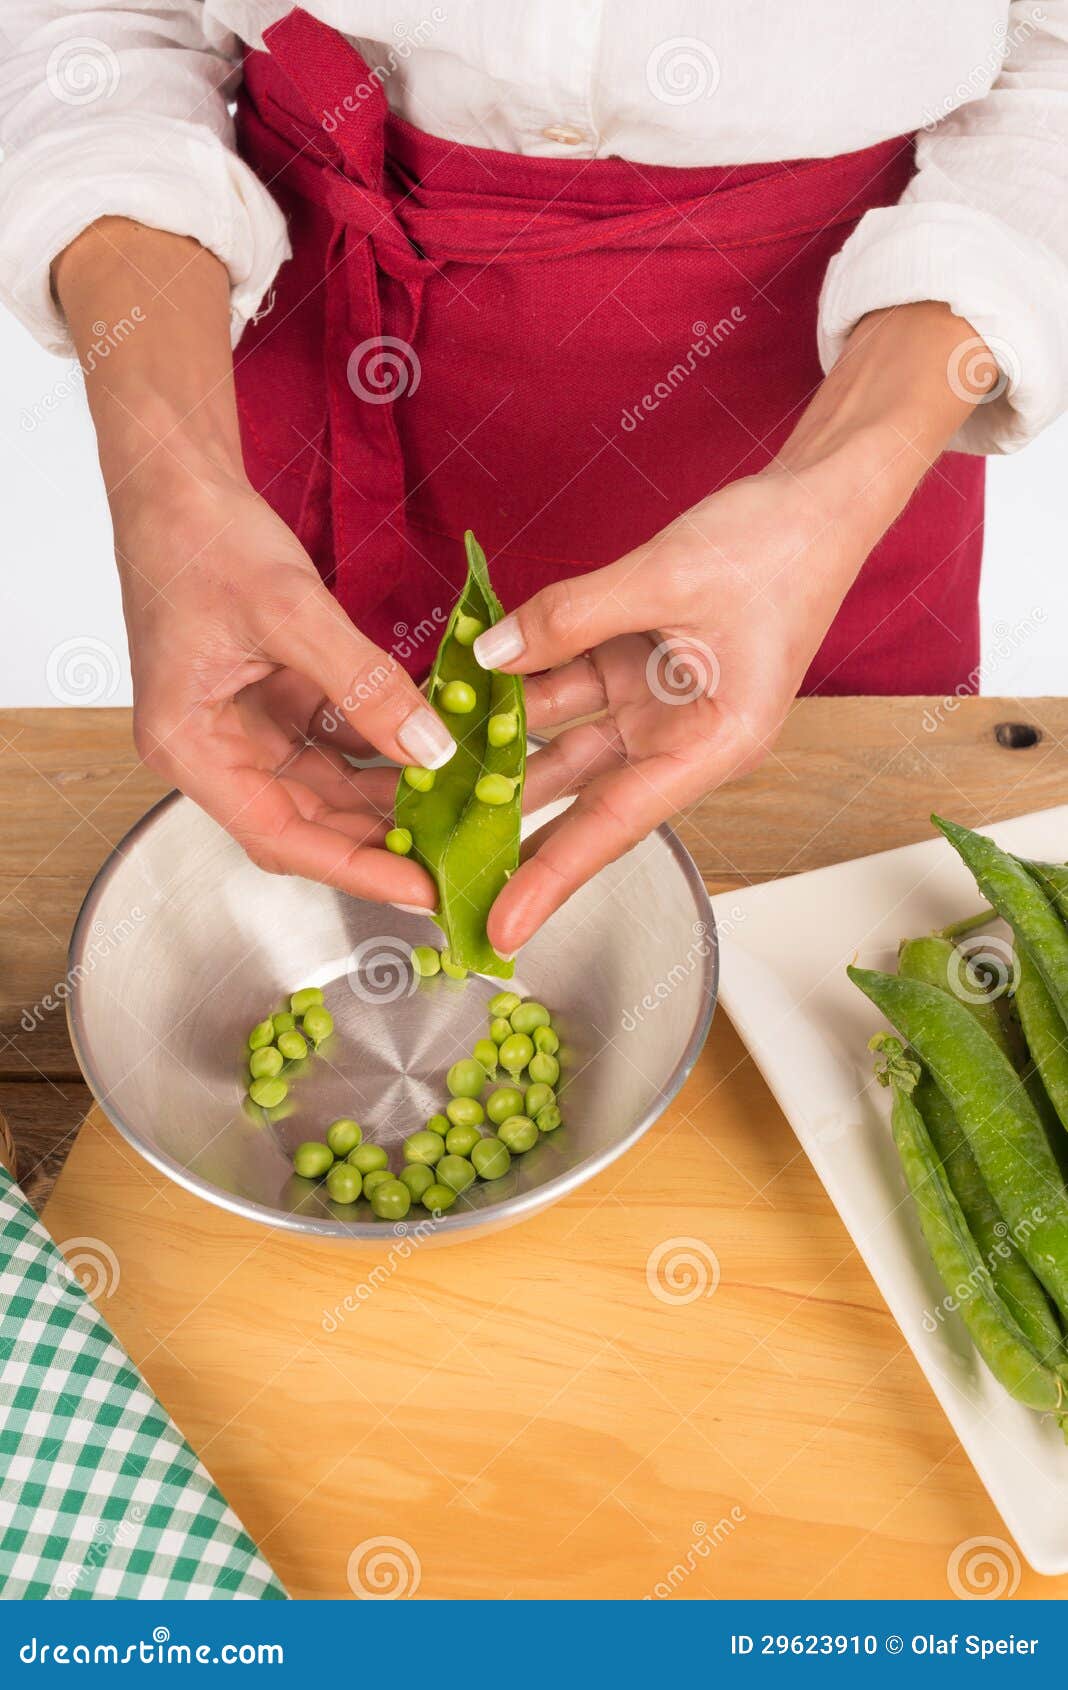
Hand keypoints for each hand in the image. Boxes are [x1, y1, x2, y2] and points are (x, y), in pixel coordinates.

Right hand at [114, 469, 450, 906]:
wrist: (175, 479)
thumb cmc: (201, 537)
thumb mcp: (292, 612)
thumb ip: (365, 685)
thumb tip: (432, 748)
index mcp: (189, 747)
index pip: (280, 836)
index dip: (355, 869)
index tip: (421, 891)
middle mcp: (211, 750)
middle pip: (305, 824)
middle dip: (380, 844)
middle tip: (456, 860)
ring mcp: (241, 727)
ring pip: (325, 788)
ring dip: (387, 799)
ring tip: (456, 812)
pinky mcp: (269, 700)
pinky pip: (332, 743)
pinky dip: (380, 749)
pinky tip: (432, 753)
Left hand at [478, 303, 989, 952]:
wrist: (817, 499)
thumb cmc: (774, 546)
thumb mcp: (666, 574)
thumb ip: (571, 615)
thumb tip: (488, 654)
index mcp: (713, 745)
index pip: (613, 823)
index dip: (550, 878)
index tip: (500, 928)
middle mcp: (681, 739)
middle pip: (578, 799)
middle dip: (506, 832)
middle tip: (436, 871)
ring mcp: (656, 705)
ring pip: (561, 743)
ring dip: (495, 756)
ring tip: (424, 788)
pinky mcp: (639, 669)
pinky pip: (566, 687)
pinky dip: (517, 688)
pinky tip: (460, 696)